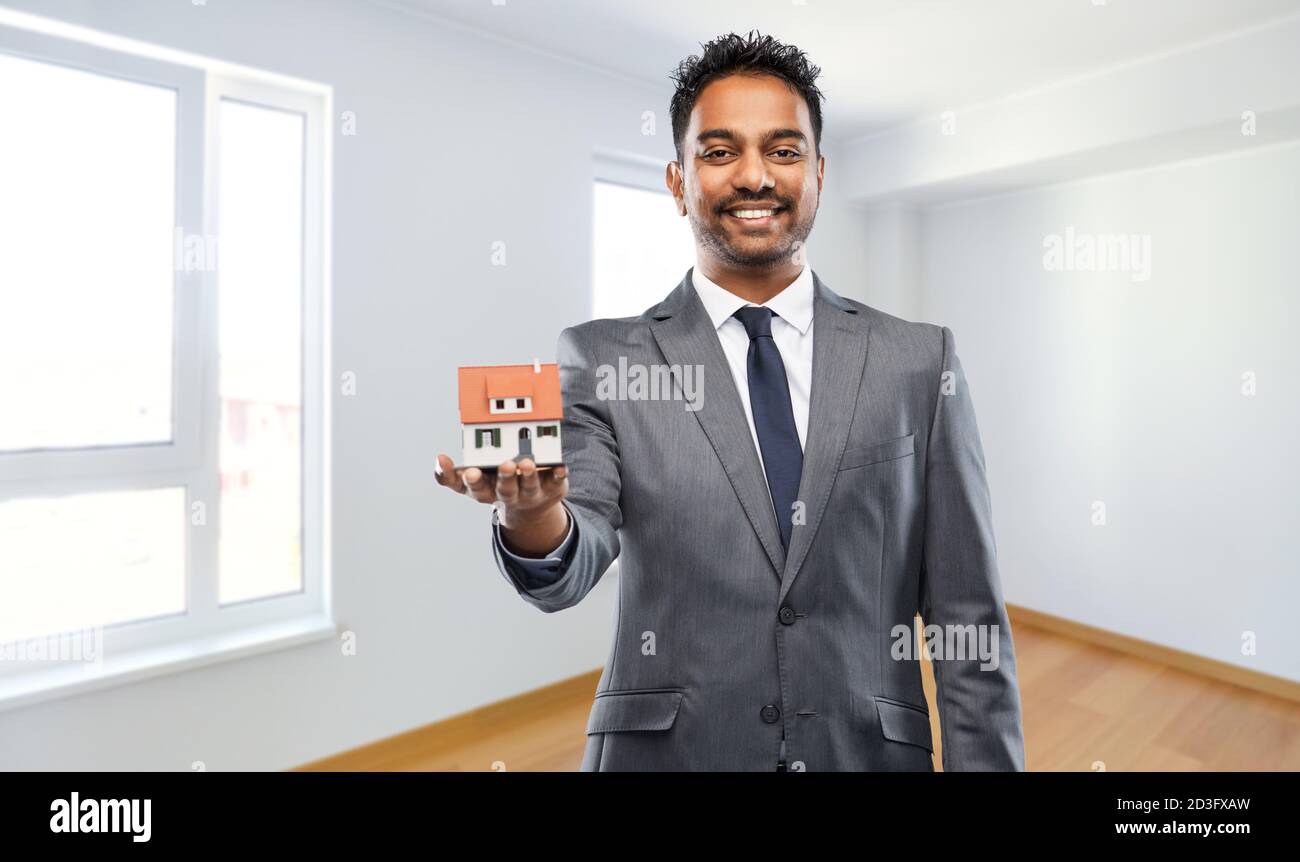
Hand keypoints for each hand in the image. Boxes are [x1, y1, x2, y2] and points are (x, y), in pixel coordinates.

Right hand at [434, 454, 569, 554]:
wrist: (530, 507)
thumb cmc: (495, 485)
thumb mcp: (471, 482)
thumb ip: (450, 474)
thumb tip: (438, 460)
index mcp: (485, 490)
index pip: (474, 488)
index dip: (471, 481)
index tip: (469, 471)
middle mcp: (507, 494)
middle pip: (505, 490)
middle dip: (505, 478)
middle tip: (505, 464)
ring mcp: (530, 493)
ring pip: (529, 486)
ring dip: (528, 475)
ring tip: (528, 463)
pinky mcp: (551, 488)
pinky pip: (556, 482)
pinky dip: (558, 475)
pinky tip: (560, 467)